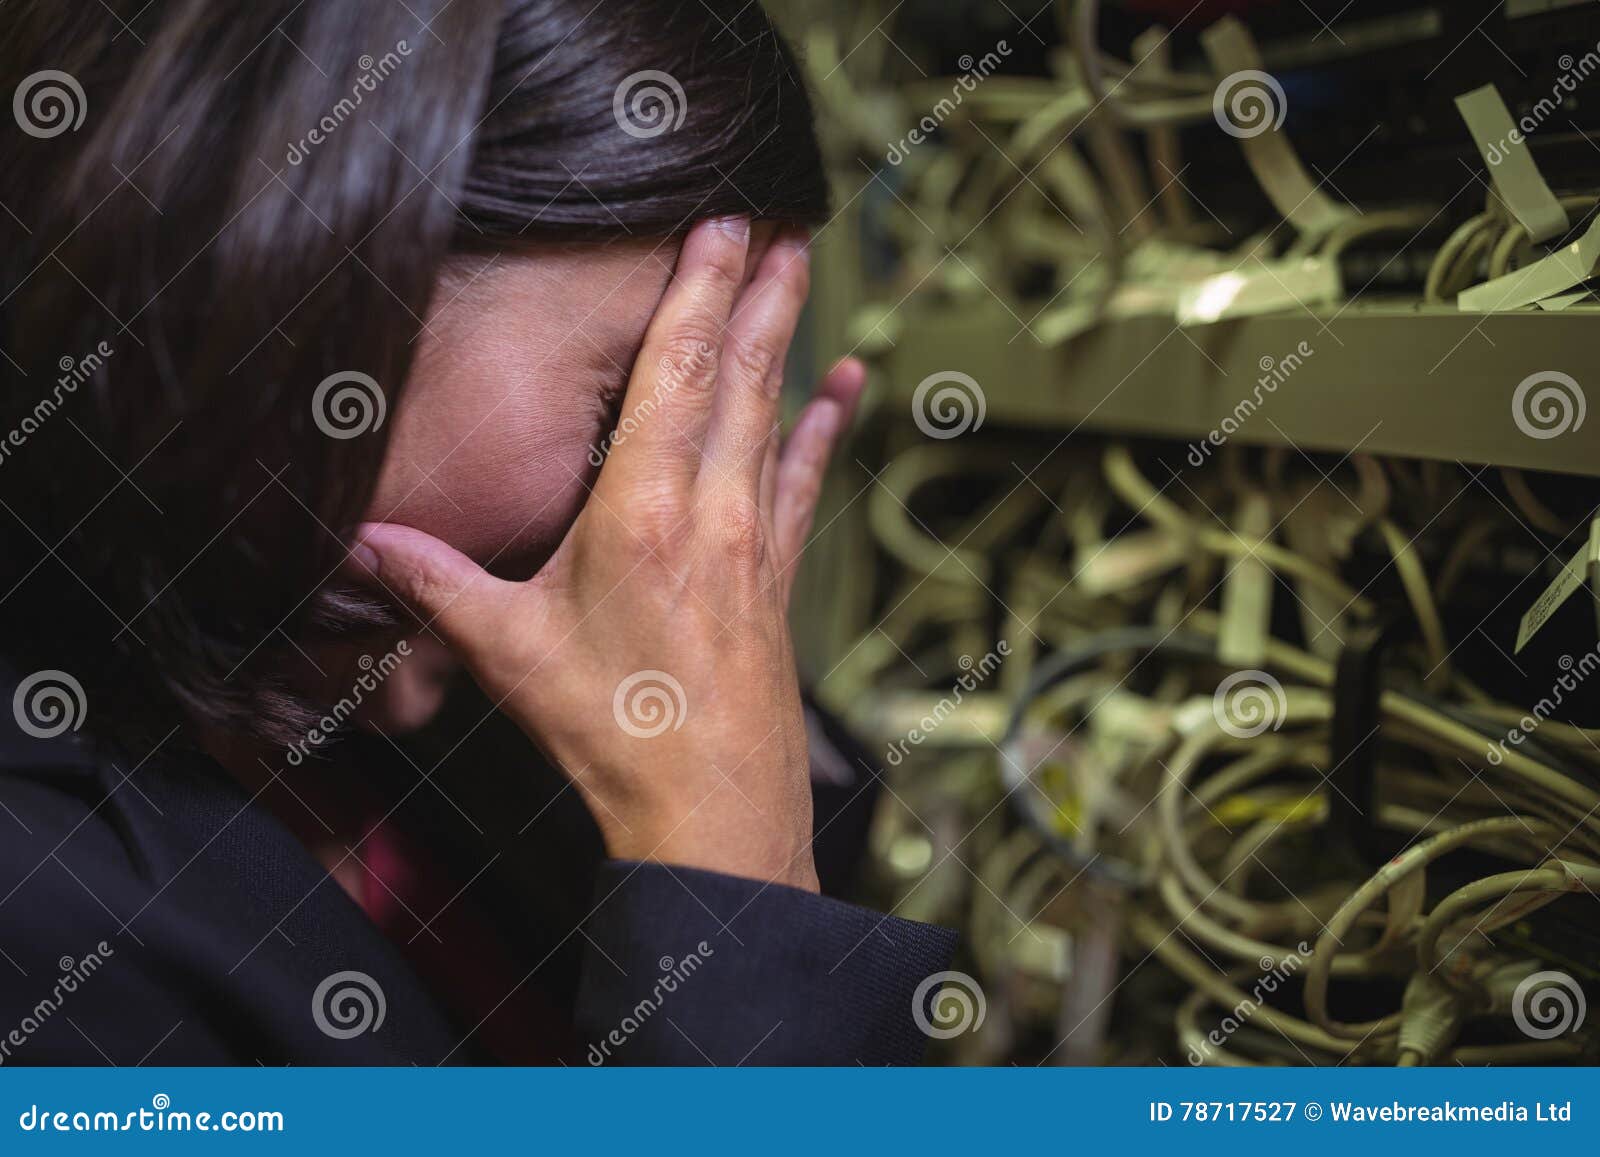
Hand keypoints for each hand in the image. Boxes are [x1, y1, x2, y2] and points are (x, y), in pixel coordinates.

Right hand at [348, 218, 864, 892]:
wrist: (711, 812)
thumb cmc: (614, 734)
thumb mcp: (509, 653)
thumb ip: (435, 584)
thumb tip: (360, 542)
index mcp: (642, 512)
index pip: (674, 373)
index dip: (697, 290)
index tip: (718, 226)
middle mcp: (711, 511)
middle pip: (739, 374)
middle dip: (757, 288)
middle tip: (781, 217)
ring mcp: (754, 542)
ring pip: (776, 414)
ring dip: (789, 337)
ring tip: (806, 269)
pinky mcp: (776, 576)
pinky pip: (803, 480)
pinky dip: (824, 429)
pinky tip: (845, 392)